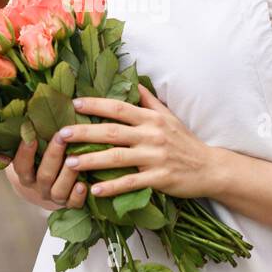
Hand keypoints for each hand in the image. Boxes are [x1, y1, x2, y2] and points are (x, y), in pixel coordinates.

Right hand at [0, 128, 89, 211]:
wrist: (57, 185)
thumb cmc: (47, 157)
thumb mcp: (37, 148)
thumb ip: (34, 136)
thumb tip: (30, 115)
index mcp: (27, 175)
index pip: (21, 166)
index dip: (25, 153)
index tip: (30, 137)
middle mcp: (40, 188)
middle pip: (44, 176)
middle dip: (53, 155)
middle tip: (61, 136)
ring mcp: (55, 197)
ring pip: (58, 191)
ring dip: (67, 174)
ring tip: (75, 158)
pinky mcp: (71, 204)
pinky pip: (73, 204)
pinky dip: (78, 196)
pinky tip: (84, 185)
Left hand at [57, 84, 220, 199]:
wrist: (210, 168)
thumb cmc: (185, 142)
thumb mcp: (169, 117)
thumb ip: (148, 100)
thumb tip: (132, 81)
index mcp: (151, 118)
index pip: (119, 108)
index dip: (96, 104)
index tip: (74, 104)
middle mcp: (152, 135)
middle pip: (112, 131)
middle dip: (84, 132)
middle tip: (61, 134)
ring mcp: (155, 157)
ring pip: (117, 157)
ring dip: (91, 160)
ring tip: (70, 163)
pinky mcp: (159, 178)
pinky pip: (131, 182)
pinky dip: (112, 187)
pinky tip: (94, 190)